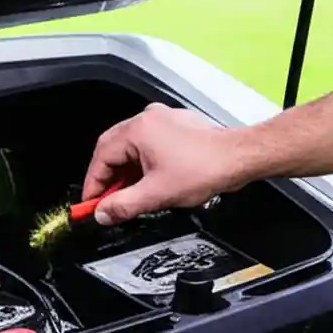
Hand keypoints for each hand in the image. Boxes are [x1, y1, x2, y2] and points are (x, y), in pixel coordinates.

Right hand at [82, 104, 253, 225]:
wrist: (240, 157)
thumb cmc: (207, 167)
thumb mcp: (157, 194)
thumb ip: (124, 205)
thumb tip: (104, 213)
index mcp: (137, 130)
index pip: (101, 157)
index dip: (94, 184)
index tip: (92, 203)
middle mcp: (147, 119)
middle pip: (113, 149)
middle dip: (109, 178)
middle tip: (108, 201)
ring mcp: (162, 120)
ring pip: (131, 147)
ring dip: (127, 171)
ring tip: (132, 194)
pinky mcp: (176, 127)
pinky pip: (149, 144)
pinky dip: (144, 163)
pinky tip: (151, 181)